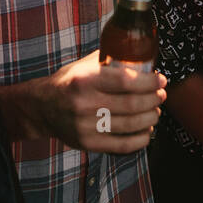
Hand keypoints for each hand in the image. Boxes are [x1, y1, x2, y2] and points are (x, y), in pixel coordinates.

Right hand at [40, 51, 166, 153]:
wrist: (42, 108)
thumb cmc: (68, 82)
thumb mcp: (83, 65)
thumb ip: (109, 61)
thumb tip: (140, 58)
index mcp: (85, 79)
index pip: (126, 80)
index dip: (149, 82)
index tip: (161, 80)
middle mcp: (85, 103)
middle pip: (132, 104)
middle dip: (153, 99)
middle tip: (161, 95)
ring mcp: (86, 126)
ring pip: (131, 124)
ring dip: (150, 118)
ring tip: (155, 111)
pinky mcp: (88, 143)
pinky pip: (123, 145)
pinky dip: (140, 138)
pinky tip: (147, 130)